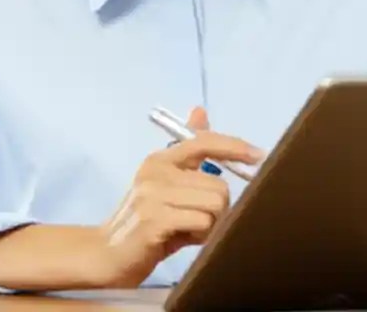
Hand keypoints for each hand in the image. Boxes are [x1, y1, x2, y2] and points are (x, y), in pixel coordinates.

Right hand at [95, 107, 263, 286]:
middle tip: (197, 222)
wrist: (108, 255)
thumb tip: (200, 111)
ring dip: (211, 225)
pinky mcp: (154, 220)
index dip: (234, 147)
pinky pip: (203, 223)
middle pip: (219, 186)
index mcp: (159, 160)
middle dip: (219, 210)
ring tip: (188, 231)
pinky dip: (201, 236)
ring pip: (215, 205)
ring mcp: (153, 195)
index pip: (203, 142)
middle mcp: (155, 172)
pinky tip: (181, 239)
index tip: (258, 156)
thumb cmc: (145, 222)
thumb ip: (188, 155)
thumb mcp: (167, 185)